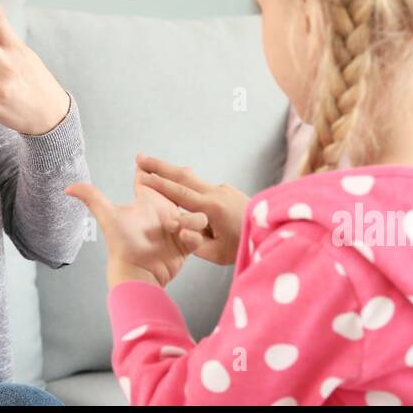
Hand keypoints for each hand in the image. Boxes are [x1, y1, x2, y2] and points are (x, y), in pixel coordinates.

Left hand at [65, 179, 208, 288]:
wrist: (136, 273)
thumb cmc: (121, 245)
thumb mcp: (108, 217)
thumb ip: (92, 198)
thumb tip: (67, 187)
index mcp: (148, 202)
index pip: (152, 179)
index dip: (155, 169)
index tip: (155, 165)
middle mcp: (163, 213)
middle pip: (181, 192)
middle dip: (184, 191)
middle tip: (180, 197)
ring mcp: (176, 229)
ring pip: (195, 214)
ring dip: (189, 219)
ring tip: (175, 228)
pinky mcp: (185, 246)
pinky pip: (197, 235)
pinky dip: (192, 236)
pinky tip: (181, 240)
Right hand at [134, 154, 248, 265]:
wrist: (274, 232)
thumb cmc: (244, 246)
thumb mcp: (217, 253)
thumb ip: (194, 242)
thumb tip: (178, 228)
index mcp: (212, 208)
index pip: (180, 193)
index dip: (159, 185)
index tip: (141, 177)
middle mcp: (217, 193)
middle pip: (182, 175)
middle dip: (159, 166)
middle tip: (139, 158)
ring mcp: (223, 189)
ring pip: (192, 178)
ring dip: (171, 173)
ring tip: (153, 169)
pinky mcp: (227, 191)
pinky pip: (202, 187)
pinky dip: (186, 185)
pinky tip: (179, 190)